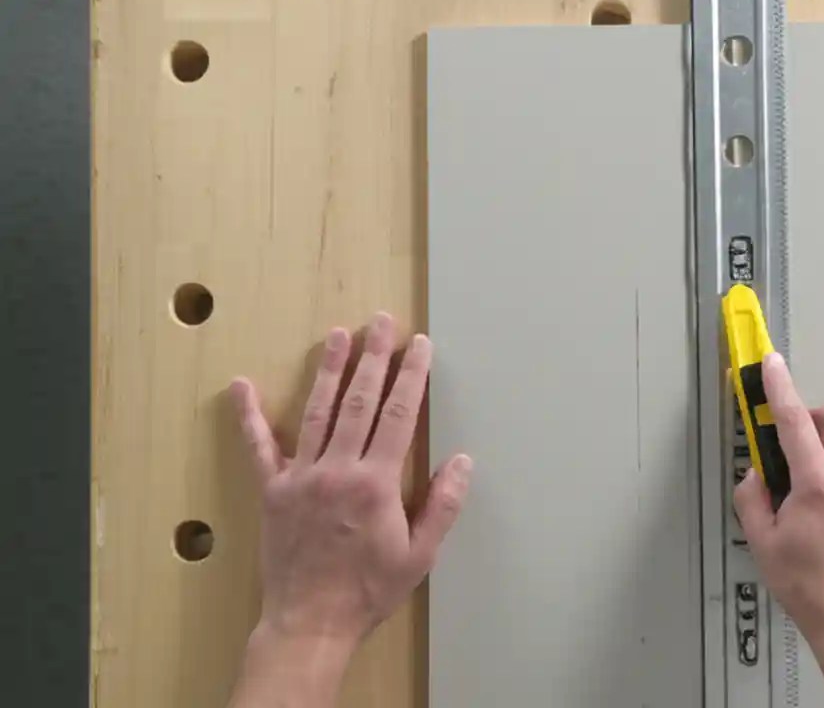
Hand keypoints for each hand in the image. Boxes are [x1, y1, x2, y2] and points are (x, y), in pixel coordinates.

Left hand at [227, 313, 470, 707]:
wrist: (310, 622)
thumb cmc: (369, 591)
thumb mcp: (420, 555)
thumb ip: (442, 505)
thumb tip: (462, 461)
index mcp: (377, 482)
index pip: (400, 415)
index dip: (412, 376)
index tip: (419, 345)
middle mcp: (338, 469)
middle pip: (360, 401)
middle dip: (373, 358)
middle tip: (380, 322)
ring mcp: (301, 477)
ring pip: (317, 412)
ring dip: (329, 370)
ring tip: (337, 335)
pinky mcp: (272, 491)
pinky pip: (258, 448)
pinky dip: (249, 416)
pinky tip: (241, 386)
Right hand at [734, 353, 823, 707]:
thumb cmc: (810, 591)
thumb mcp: (764, 545)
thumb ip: (753, 499)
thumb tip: (755, 476)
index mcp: (817, 484)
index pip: (793, 420)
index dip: (779, 386)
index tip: (772, 362)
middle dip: (810, 418)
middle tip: (789, 444)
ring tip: (809, 504)